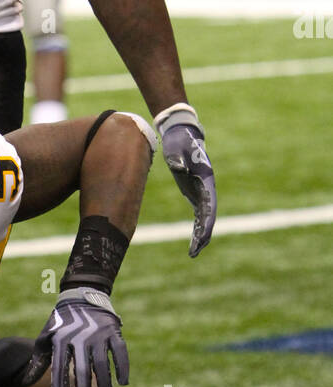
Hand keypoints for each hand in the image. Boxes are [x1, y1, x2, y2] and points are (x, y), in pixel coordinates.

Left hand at [23, 287, 128, 386]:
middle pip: (82, 370)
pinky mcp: (113, 331)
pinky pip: (120, 351)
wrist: (81, 295)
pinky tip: (122, 382)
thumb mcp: (46, 336)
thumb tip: (24, 382)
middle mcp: (79, 337)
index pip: (59, 368)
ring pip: (103, 364)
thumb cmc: (60, 322)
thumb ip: (38, 360)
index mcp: (61, 339)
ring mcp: (98, 334)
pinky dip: (123, 366)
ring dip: (105, 386)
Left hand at [160, 120, 216, 256]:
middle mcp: (207, 187)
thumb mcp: (176, 147)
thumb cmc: (178, 140)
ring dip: (200, 234)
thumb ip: (177, 157)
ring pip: (204, 217)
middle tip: (195, 252)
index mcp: (206, 179)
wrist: (180, 134)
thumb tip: (178, 166)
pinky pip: (198, 213)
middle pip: (208, 216)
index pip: (210, 206)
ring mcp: (201, 191)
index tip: (202, 237)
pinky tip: (193, 240)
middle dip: (204, 235)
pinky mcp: (193, 192)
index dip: (207, 223)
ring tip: (194, 252)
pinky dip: (196, 226)